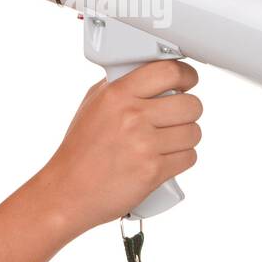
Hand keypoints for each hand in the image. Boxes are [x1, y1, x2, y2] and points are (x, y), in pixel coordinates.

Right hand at [38, 59, 201, 235]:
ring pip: (194, 132)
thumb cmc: (80, 150)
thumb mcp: (93, 104)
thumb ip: (122, 86)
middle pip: (191, 104)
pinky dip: (181, 159)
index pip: (169, 71)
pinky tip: (164, 158)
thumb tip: (152, 73)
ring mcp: (143, 144)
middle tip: (177, 116)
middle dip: (189, 111)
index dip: (186, 75)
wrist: (68, 191)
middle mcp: (131, 116)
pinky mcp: (153, 171)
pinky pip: (189, 157)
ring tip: (167, 141)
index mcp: (117, 94)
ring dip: (186, 138)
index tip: (188, 81)